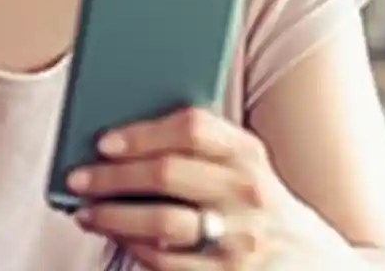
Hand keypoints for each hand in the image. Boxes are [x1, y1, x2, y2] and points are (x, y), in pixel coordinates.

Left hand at [65, 107, 291, 269]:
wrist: (306, 259)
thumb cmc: (248, 201)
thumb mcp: (239, 165)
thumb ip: (194, 147)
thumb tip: (116, 142)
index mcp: (246, 152)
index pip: (192, 128)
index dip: (142, 133)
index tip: (104, 142)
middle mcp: (247, 191)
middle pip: (167, 174)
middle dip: (112, 177)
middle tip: (78, 178)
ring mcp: (239, 238)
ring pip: (161, 222)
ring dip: (113, 216)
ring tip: (86, 212)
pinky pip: (166, 262)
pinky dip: (132, 248)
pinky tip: (115, 237)